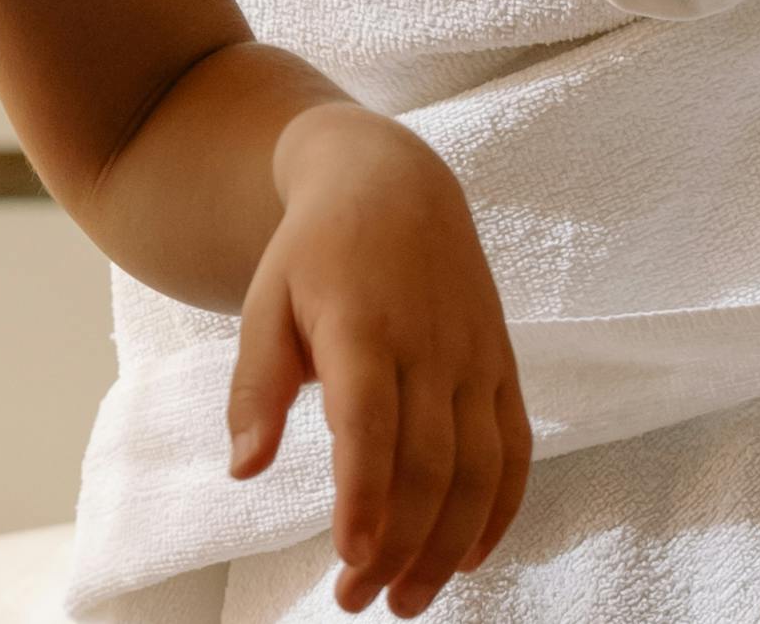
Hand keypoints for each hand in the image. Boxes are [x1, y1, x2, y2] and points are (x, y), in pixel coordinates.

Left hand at [226, 101, 530, 613]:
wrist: (391, 179)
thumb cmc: (315, 250)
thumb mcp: (266, 299)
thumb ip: (255, 385)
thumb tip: (244, 470)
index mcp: (362, 323)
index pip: (371, 423)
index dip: (365, 496)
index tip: (349, 558)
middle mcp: (428, 340)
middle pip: (428, 462)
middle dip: (399, 544)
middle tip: (361, 599)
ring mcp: (473, 351)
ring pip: (478, 466)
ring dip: (449, 544)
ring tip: (408, 598)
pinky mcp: (500, 359)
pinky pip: (515, 445)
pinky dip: (501, 508)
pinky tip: (470, 555)